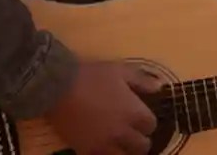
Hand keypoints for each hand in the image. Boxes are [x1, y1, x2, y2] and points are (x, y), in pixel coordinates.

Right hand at [44, 60, 164, 154]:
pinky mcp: (87, 151)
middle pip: (143, 146)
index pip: (151, 125)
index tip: (140, 117)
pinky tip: (102, 147)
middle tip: (133, 133)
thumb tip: (159, 87)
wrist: (57, 87)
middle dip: (140, 139)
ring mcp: (105, 145)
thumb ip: (142, 80)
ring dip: (125, 150)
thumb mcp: (120, 71)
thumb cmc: (91, 76)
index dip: (147, 121)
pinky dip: (106, 153)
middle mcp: (123, 132)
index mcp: (134, 112)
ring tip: (119, 143)